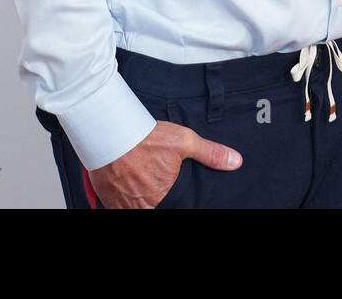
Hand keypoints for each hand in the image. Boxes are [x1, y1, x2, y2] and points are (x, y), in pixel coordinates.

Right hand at [86, 120, 241, 208]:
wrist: (109, 131)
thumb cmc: (146, 138)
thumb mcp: (184, 142)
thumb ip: (210, 154)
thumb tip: (235, 161)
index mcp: (161, 198)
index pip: (173, 208)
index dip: (173, 202)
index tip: (171, 194)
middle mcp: (141, 206)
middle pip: (153, 208)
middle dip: (157, 201)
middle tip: (156, 187)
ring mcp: (121, 204)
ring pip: (134, 209)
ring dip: (140, 201)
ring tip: (143, 185)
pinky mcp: (106, 198)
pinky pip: (117, 207)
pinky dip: (124, 201)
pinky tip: (128, 188)